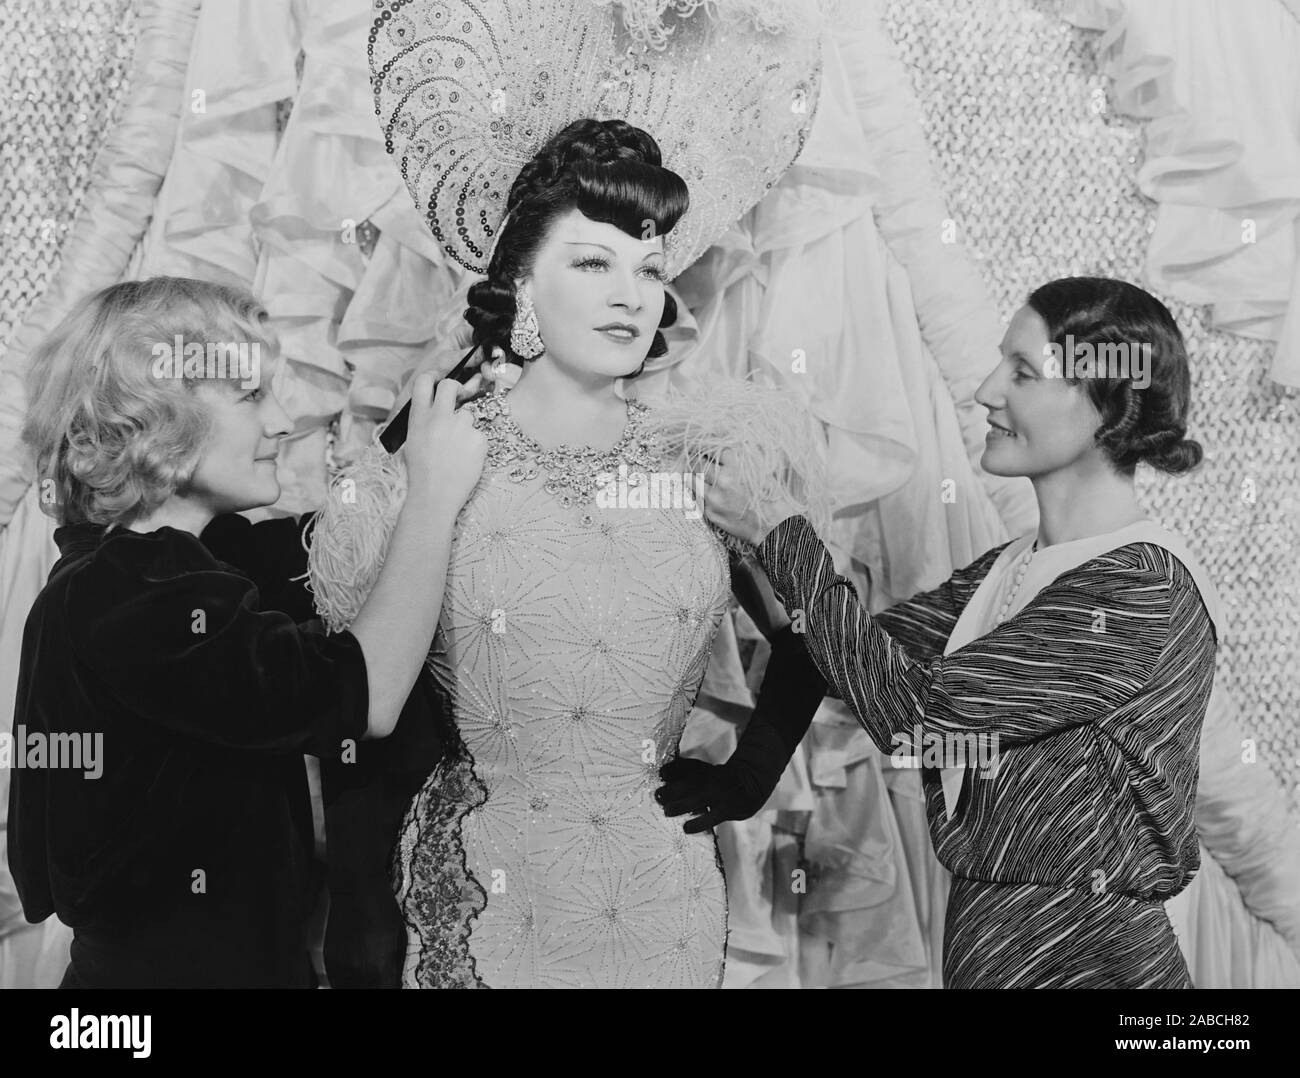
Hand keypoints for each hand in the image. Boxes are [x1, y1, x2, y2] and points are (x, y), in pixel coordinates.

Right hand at [404, 372, 486, 509]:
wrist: (435, 496)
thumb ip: (423, 420)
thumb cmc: (421, 472)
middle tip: (457, 401)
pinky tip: (467, 460)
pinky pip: (479, 435)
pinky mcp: (479, 438)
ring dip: (465, 427)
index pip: (424, 381)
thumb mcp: (413, 441)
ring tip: (458, 450)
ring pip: (468, 415)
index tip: (438, 383)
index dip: (433, 378)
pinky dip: (475, 445)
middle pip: (451, 386)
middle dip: (456, 390)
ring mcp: (461, 426)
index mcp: (419, 417)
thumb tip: (432, 407)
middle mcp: (440, 417)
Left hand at [655, 756, 766, 834]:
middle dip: (672, 790)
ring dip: (680, 805)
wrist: (753, 781)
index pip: (687, 767)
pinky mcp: (729, 809)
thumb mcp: (707, 771)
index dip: (672, 770)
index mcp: (706, 769)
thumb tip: (663, 776)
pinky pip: (712, 817)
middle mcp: (713, 779)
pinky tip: (686, 828)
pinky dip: (698, 823)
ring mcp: (721, 794)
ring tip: (667, 811)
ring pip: (699, 799)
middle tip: (658, 796)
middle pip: (690, 783)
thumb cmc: (721, 780)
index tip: (661, 774)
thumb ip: (686, 773)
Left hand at [700, 448, 798, 547]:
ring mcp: (714, 497)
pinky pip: (697, 496)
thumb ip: (738, 460)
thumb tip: (722, 451)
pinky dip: (698, 490)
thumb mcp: (759, 470)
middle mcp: (722, 479)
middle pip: (698, 462)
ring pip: (691, 479)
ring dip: (692, 474)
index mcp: (736, 465)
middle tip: (697, 458)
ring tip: (693, 472)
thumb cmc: (770, 496)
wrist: (773, 525)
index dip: (708, 447)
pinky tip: (704, 489)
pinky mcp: (710, 511)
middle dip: (696, 459)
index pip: (713, 449)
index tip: (706, 448)